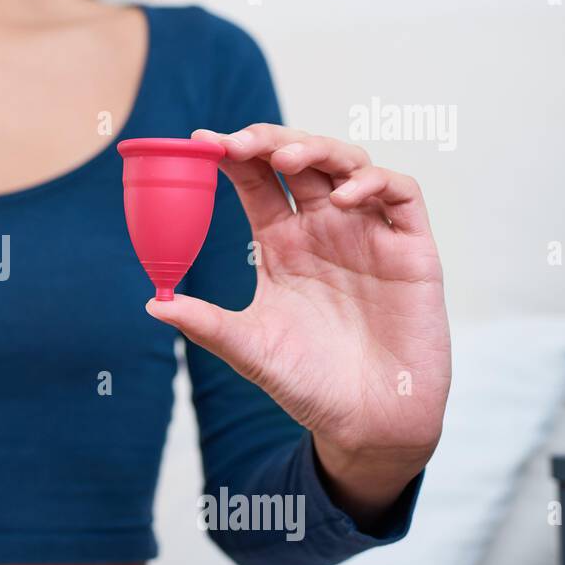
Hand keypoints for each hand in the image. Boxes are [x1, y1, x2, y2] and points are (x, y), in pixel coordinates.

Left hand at [146, 124, 450, 523]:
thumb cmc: (309, 383)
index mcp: (281, 245)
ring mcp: (368, 235)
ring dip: (317, 150)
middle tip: (238, 141)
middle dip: (270, 140)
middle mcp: (323, 230)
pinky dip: (373, 183)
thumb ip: (206, 323)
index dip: (232, 155)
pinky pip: (400, 195)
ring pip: (348, 164)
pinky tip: (341, 198)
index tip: (199, 142)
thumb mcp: (249, 348)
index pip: (255, 182)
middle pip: (299, 160)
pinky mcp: (411, 250)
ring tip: (285, 161)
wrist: (368, 423)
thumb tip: (153, 302)